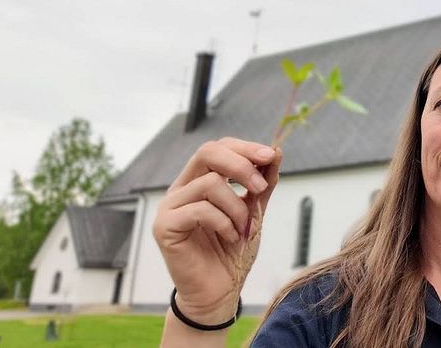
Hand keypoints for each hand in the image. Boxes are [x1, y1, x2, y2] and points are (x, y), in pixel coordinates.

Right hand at [152, 137, 280, 323]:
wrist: (219, 292)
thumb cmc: (232, 252)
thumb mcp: (254, 212)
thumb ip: (262, 184)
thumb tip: (276, 151)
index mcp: (198, 181)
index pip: (218, 148)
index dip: (245, 148)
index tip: (271, 155)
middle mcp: (181, 189)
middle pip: (207, 153)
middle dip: (242, 165)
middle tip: (261, 187)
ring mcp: (169, 207)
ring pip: (210, 184)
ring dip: (237, 207)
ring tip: (243, 228)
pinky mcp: (164, 227)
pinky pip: (200, 210)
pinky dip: (224, 223)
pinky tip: (230, 238)